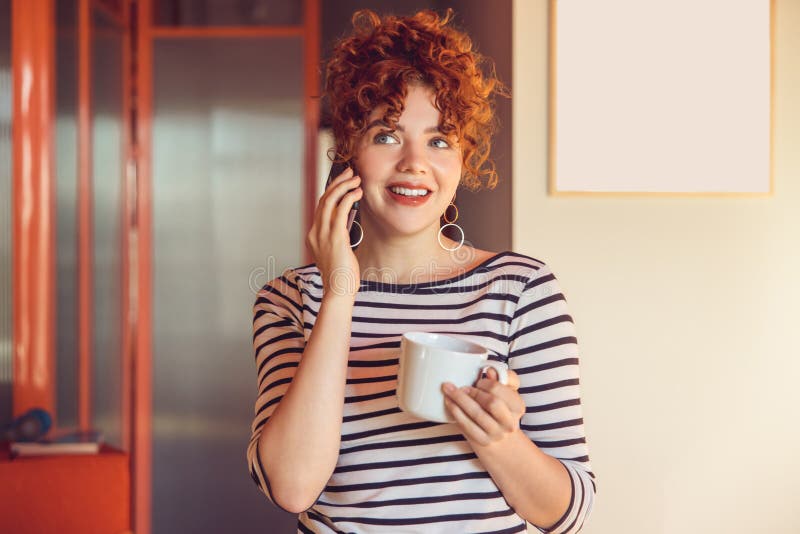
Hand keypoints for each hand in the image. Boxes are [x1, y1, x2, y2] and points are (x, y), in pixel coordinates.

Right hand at [307, 166, 362, 297]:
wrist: (338, 290)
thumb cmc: (341, 275)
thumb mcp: (336, 252)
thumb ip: (337, 237)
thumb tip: (347, 223)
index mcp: (313, 235)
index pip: (321, 206)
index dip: (332, 191)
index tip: (342, 181)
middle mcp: (315, 232)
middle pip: (324, 199)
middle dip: (337, 182)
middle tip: (349, 172)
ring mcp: (323, 234)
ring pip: (330, 200)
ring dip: (344, 186)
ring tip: (356, 178)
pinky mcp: (335, 237)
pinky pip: (340, 210)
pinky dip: (348, 197)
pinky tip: (357, 192)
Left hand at [442, 367, 523, 447]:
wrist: (499, 439)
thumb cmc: (500, 408)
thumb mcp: (506, 392)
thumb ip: (502, 377)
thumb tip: (490, 370)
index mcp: (517, 406)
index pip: (502, 390)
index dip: (487, 383)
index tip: (478, 381)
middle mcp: (509, 422)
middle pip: (491, 403)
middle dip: (474, 392)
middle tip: (462, 387)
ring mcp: (496, 434)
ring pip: (476, 414)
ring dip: (460, 399)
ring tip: (448, 389)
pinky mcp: (482, 441)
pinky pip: (466, 425)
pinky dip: (455, 411)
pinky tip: (448, 402)